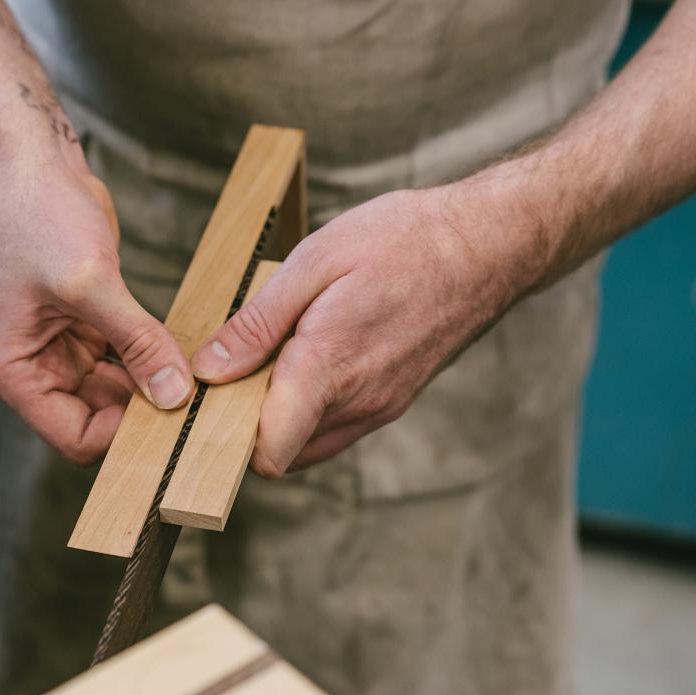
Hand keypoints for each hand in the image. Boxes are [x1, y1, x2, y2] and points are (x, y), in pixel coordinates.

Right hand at [0, 140, 192, 463]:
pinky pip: (125, 359)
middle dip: (142, 412)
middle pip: (97, 419)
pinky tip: (184, 353)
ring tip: (196, 379)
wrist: (32, 163)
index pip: (75, 436)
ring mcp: (60, 347)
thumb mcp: (91, 283)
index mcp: (15, 371)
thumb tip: (175, 394)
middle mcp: (34, 367)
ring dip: (151, 385)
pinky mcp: (86, 324)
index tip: (171, 416)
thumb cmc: (37, 217)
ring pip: (116, 392)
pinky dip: (151, 357)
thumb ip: (137, 342)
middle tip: (195, 403)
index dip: (122, 434)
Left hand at [190, 186, 537, 476]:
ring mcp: (380, 407)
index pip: (269, 452)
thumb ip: (257, 324)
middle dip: (246, 424)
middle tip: (231, 369)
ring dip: (279, 416)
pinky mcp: (392, 402)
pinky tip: (305, 357)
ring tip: (270, 356)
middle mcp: (359, 402)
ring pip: (307, 441)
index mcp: (331, 367)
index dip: (227, 439)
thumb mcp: (315, 262)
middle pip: (279, 451)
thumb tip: (208, 371)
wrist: (489, 245)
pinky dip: (309, 407)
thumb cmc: (402, 241)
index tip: (205, 404)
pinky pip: (334, 425)